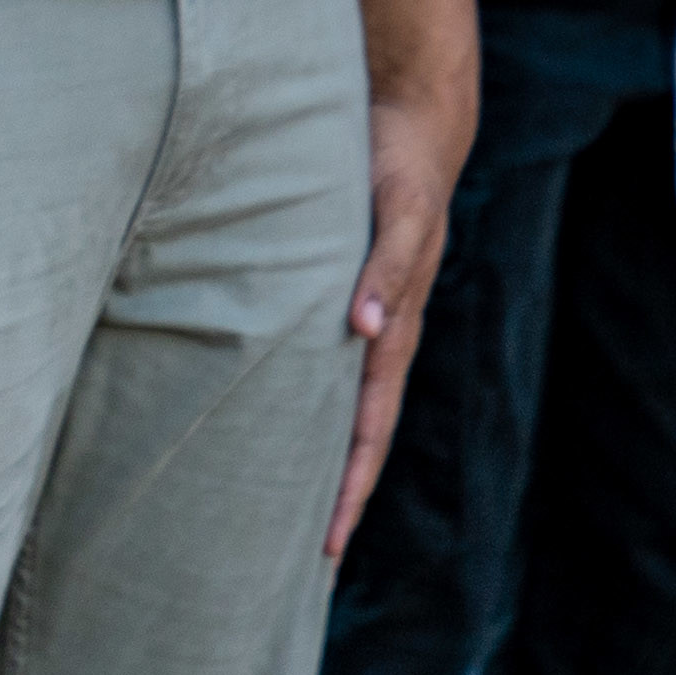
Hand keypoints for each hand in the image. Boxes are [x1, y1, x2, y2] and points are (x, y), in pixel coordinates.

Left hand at [323, 81, 463, 556]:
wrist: (406, 118)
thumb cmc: (400, 164)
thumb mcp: (398, 209)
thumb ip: (384, 264)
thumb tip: (364, 326)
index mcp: (394, 325)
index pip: (368, 424)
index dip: (349, 484)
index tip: (327, 540)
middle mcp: (376, 330)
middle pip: (354, 429)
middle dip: (333, 491)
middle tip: (302, 556)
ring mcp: (357, 312)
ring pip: (333, 398)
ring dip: (314, 448)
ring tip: (279, 500)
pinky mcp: (334, 284)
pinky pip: (315, 355)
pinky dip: (297, 391)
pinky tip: (268, 407)